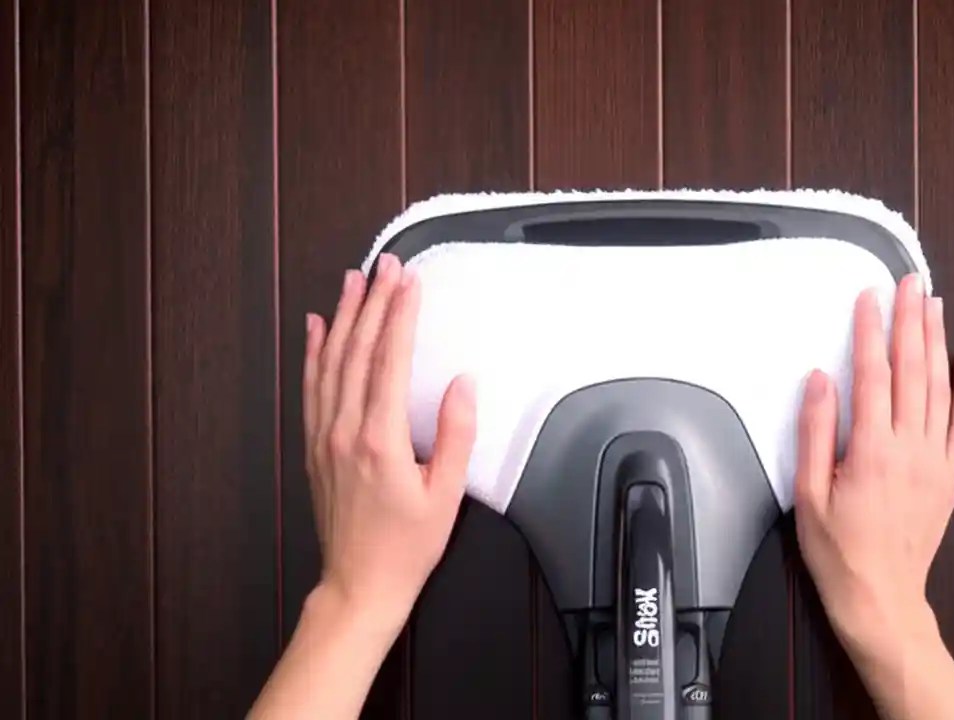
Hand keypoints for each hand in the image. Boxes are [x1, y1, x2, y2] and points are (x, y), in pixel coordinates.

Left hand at [303, 252, 475, 629]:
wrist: (360, 585)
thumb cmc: (405, 547)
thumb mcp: (447, 495)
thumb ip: (456, 435)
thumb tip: (462, 384)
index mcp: (380, 441)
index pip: (389, 361)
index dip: (399, 316)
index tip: (408, 283)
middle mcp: (345, 432)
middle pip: (357, 352)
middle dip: (373, 303)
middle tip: (386, 266)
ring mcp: (324, 438)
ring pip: (329, 362)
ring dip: (341, 317)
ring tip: (353, 281)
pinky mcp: (315, 448)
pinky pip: (311, 388)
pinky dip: (313, 353)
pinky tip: (316, 328)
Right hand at [794, 273, 953, 667]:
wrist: (881, 598)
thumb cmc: (839, 552)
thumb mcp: (808, 495)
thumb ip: (815, 433)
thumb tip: (821, 381)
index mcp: (871, 452)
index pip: (872, 375)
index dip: (870, 331)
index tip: (868, 298)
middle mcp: (910, 449)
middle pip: (912, 370)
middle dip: (909, 320)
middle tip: (909, 282)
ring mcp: (936, 461)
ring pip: (941, 388)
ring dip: (937, 342)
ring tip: (933, 304)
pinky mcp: (950, 475)